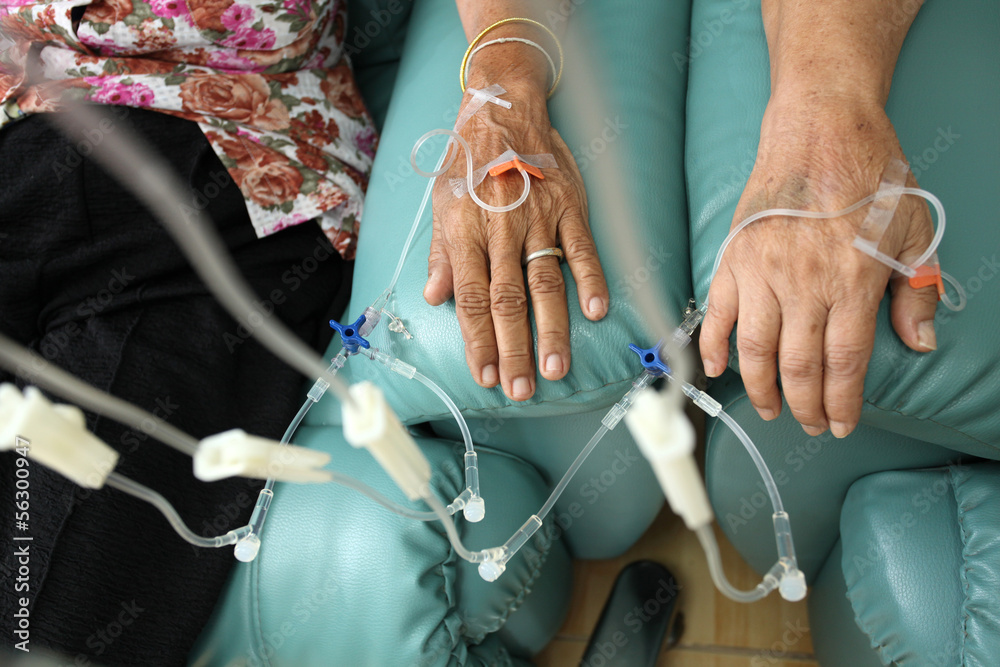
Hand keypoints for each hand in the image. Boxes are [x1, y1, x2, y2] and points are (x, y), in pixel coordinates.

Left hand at [423, 76, 607, 401]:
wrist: (504, 107)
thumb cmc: (468, 160)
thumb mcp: (441, 202)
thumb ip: (441, 254)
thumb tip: (434, 298)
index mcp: (466, 231)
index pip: (471, 299)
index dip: (478, 342)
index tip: (486, 376)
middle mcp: (501, 229)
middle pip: (508, 301)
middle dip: (513, 350)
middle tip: (520, 389)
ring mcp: (539, 218)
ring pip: (546, 283)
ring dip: (552, 329)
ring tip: (555, 368)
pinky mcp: (570, 206)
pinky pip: (582, 248)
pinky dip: (591, 279)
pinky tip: (597, 311)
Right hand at [699, 94, 938, 437]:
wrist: (820, 129)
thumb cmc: (870, 175)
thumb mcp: (914, 229)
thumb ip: (917, 290)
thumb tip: (919, 343)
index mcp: (851, 280)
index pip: (844, 362)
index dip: (842, 402)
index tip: (840, 423)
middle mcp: (804, 283)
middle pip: (799, 366)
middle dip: (804, 406)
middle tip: (810, 423)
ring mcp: (762, 272)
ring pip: (755, 350)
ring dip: (761, 388)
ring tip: (769, 408)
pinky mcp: (733, 259)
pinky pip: (715, 313)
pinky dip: (711, 345)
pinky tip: (715, 368)